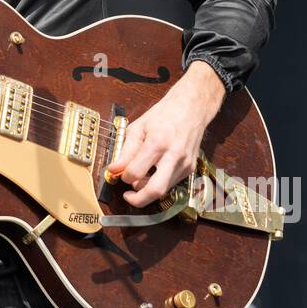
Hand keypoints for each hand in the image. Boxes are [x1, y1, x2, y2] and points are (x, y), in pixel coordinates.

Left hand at [104, 61, 225, 207]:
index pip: (136, 172)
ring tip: (139, 177)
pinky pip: (171, 184)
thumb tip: (114, 169)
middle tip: (128, 196)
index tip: (119, 173)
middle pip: (155, 190)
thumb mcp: (139, 127)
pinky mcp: (190, 169)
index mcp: (158, 142)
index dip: (124, 176)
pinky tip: (153, 172)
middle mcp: (174, 156)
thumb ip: (126, 150)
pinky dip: (159, 183)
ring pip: (164, 191)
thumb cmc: (164, 114)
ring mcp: (184, 164)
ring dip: (148, 189)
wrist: (192, 108)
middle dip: (138, 199)